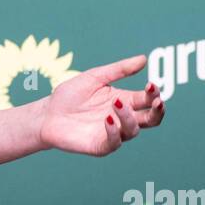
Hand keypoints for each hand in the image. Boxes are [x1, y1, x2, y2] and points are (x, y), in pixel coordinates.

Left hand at [38, 54, 164, 156]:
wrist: (47, 113)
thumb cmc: (70, 95)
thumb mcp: (95, 77)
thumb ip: (119, 69)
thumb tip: (144, 58)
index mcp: (124, 101)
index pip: (147, 100)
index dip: (154, 93)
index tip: (151, 85)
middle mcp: (122, 118)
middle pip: (151, 120)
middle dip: (158, 111)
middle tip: (157, 101)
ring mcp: (112, 133)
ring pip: (134, 130)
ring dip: (129, 117)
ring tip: (116, 103)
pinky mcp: (100, 146)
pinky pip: (114, 142)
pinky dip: (113, 131)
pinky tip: (107, 118)